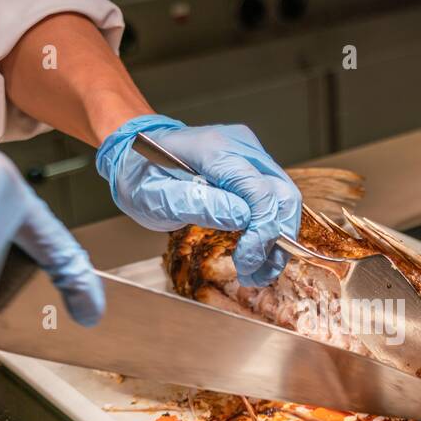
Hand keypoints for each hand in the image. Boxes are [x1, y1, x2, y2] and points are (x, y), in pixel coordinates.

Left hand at [96, 114, 300, 287]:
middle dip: (276, 240)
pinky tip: (258, 257)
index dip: (261, 231)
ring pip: (285, 201)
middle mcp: (241, 147)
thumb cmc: (141, 174)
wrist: (136, 155)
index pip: (260, 191)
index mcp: (215, 148)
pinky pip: (275, 201)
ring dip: (278, 242)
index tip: (245, 261)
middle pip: (283, 195)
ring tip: (257, 273)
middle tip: (254, 273)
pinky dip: (271, 233)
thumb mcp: (156, 196)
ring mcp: (251, 156)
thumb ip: (198, 203)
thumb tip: (242, 218)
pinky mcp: (253, 169)